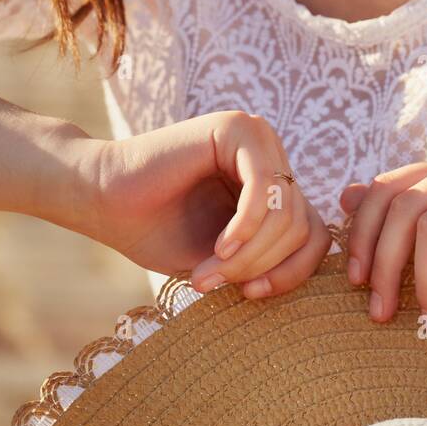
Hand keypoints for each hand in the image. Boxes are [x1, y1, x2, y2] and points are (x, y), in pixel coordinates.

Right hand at [91, 111, 331, 297]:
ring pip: (285, 212)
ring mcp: (257, 137)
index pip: (313, 233)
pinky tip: (218, 249)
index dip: (292, 273)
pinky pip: (264, 188)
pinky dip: (246, 229)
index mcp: (273, 184)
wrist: (101, 200)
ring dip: (248, 255)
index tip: (252, 296)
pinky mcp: (236, 129)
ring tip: (207, 272)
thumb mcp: (226, 258)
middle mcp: (272, 156)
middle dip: (262, 267)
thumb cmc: (158, 229)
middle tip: (215, 284)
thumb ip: (269, 256)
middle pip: (302, 225)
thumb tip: (325, 270)